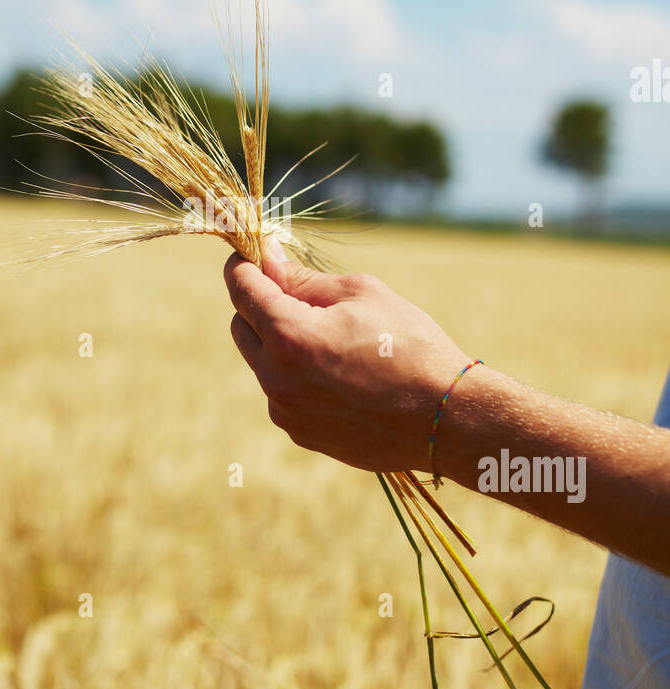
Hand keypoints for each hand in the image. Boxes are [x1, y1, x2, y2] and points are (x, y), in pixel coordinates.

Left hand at [224, 238, 469, 473]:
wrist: (447, 418)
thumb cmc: (411, 345)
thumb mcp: (361, 294)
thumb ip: (302, 278)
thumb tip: (267, 256)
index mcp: (289, 336)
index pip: (241, 290)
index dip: (242, 265)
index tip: (253, 254)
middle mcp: (277, 379)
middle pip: (242, 327)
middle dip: (260, 304)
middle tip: (297, 293)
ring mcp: (287, 412)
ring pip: (263, 363)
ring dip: (280, 343)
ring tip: (333, 341)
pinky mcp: (302, 434)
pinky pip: (284, 394)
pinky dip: (298, 377)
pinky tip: (340, 375)